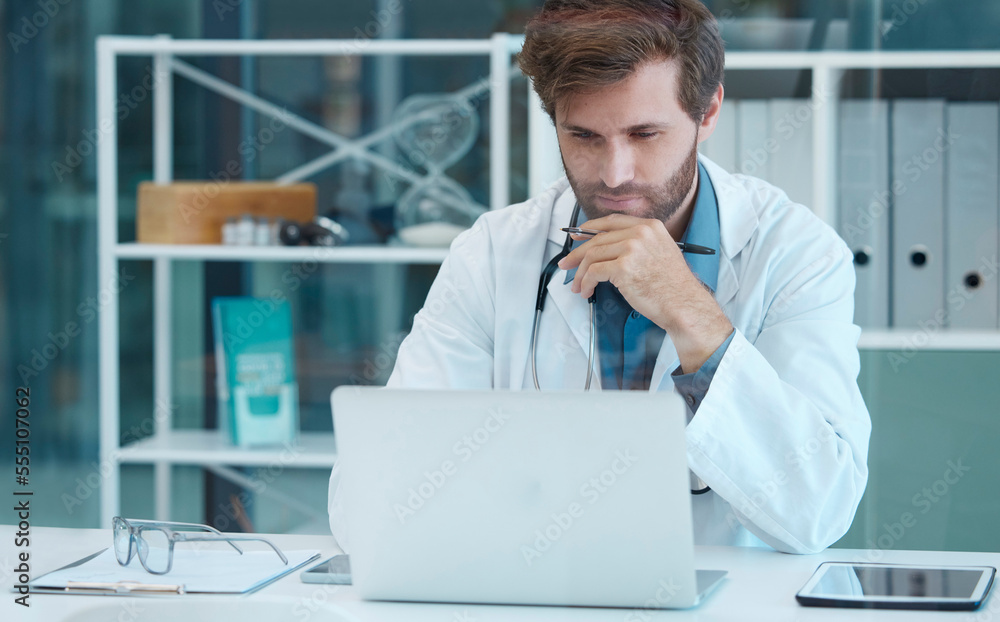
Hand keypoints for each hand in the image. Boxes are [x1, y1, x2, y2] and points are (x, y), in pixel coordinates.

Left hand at [556, 213, 732, 372]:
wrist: (684, 304)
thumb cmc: (673, 286)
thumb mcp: (660, 252)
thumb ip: (638, 244)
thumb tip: (607, 249)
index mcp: (650, 226)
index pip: (611, 221)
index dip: (590, 228)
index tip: (577, 237)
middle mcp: (640, 233)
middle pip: (597, 239)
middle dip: (578, 254)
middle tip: (566, 264)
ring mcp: (631, 248)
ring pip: (593, 256)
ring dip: (580, 273)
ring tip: (577, 286)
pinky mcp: (623, 267)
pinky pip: (594, 272)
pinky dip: (586, 283)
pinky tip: (587, 291)